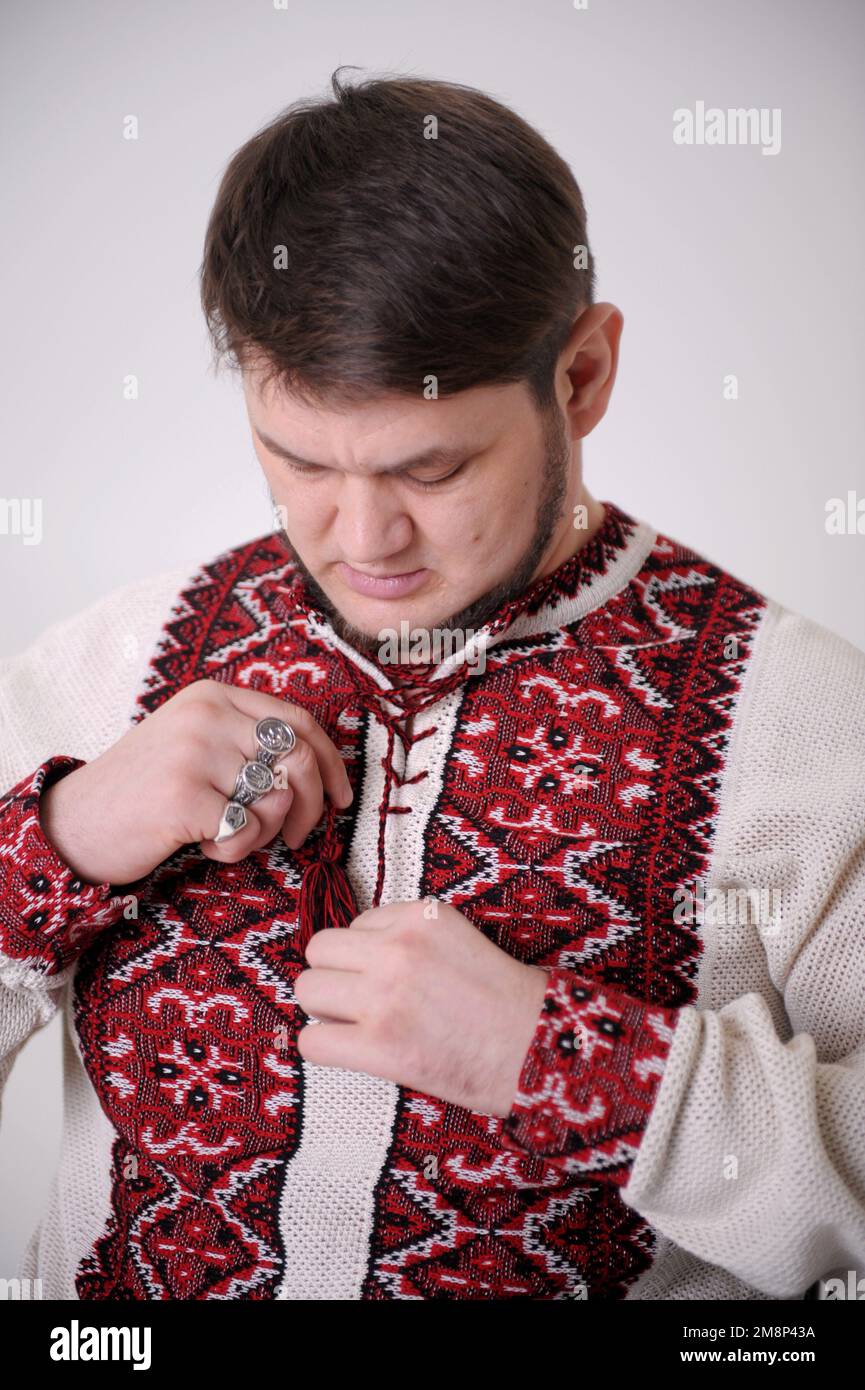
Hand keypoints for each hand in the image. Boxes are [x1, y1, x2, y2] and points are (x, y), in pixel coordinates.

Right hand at [39, 679, 352, 885]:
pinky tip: (202, 845)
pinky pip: (245, 832)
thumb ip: (248, 743)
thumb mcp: (196, 744)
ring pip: (275, 799)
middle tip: (299, 836)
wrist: (76, 822)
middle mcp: (205, 714)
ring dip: (264, 832)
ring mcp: (193, 752)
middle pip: (297, 757)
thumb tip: (320, 771)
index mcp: (213, 694)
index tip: (342, 798)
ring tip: (227, 835)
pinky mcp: (182, 797)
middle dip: (312, 805)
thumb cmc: (146, 791)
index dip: (329, 762)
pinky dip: (234, 851)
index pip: (298, 720)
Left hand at [294, 899, 548, 1117]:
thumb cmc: (500, 1000)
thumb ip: (406, 936)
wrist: (536, 1048)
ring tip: (358, 1027)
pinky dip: (326, 1048)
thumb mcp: (455, 938)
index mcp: (420, 916)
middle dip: (335, 977)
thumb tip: (348, 958)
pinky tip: (355, 1053)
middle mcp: (398, 948)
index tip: (392, 980)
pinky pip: (312, 1040)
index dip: (367, 957)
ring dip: (326, 1010)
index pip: (356, 926)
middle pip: (319, 950)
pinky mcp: (380, 1044)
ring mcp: (386, 995)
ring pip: (307, 990)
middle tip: (362, 1003)